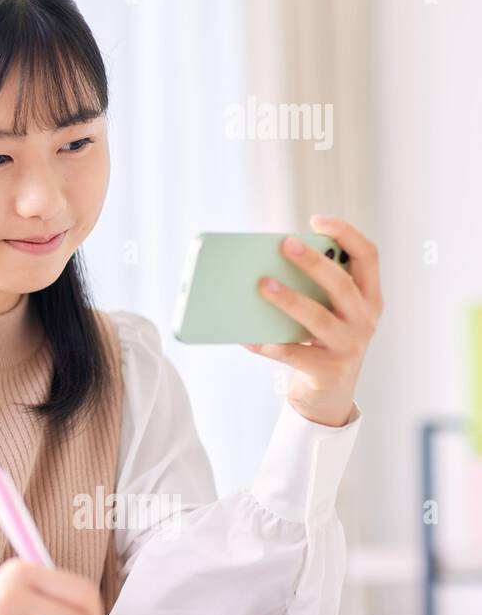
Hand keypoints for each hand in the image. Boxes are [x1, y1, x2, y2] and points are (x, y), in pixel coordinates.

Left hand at [242, 215, 382, 426]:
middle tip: (285, 244)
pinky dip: (268, 344)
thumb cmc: (320, 340)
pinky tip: (246, 335)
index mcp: (368, 297)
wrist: (329, 394)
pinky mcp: (329, 371)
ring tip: (262, 284)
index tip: (317, 219)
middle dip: (314, 263)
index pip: (368, 257)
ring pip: (319, 319)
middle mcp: (365, 319)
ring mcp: (350, 347)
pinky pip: (294, 354)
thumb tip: (264, 265)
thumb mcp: (326, 311)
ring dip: (290, 300)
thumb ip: (311, 288)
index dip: (347, 234)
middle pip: (342, 285)